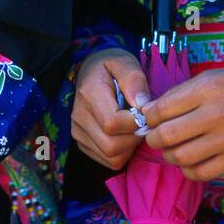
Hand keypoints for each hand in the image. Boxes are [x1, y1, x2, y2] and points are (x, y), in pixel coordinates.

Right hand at [71, 49, 151, 172]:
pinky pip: (107, 161)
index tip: (145, 113)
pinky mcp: (82, 143)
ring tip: (135, 129)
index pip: (112, 123)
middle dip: (134, 139)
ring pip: (110, 157)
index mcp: (89, 93)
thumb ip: (134, 80)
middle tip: (143, 125)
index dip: (134, 124)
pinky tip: (126, 136)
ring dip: (130, 148)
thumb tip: (143, 106)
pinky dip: (122, 153)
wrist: (90, 71)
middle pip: (111, 146)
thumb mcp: (125, 63)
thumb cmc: (112, 67)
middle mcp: (79, 116)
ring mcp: (78, 132)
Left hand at [143, 65, 223, 181]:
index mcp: (207, 88)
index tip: (150, 119)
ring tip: (172, 149)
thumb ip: (181, 93)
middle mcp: (216, 114)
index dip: (148, 117)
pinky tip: (190, 161)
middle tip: (156, 137)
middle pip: (167, 136)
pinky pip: (201, 173)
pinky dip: (188, 170)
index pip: (161, 109)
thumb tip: (151, 111)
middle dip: (153, 138)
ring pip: (181, 157)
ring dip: (169, 156)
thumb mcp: (212, 76)